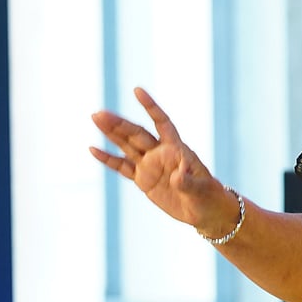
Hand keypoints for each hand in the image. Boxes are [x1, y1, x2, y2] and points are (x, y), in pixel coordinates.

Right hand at [89, 87, 229, 230]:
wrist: (205, 210)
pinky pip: (122, 167)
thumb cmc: (208, 195)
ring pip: (127, 146)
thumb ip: (187, 181)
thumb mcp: (200, 188)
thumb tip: (178, 176)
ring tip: (96, 118)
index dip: (150, 107)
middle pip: (137, 134)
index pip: (161, 122)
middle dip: (119, 123)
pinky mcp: (143, 180)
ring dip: (111, 133)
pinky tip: (93, 149)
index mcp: (176, 148)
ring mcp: (150, 165)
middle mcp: (160, 153)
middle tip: (100, 113)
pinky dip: (108, 159)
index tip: (137, 91)